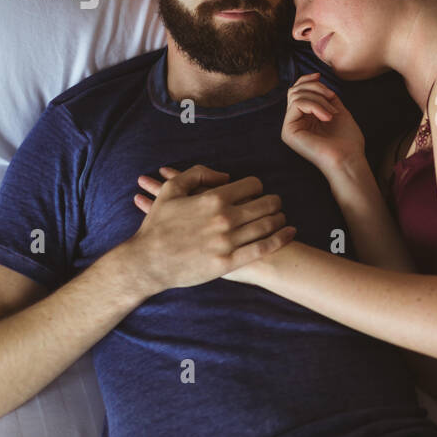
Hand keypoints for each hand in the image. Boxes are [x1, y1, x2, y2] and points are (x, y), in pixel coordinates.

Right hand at [129, 164, 295, 292]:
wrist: (147, 262)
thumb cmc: (158, 224)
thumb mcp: (171, 190)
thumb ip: (198, 174)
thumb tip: (226, 176)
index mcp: (213, 198)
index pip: (252, 185)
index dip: (258, 186)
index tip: (257, 191)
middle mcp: (224, 218)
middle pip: (266, 204)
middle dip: (274, 201)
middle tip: (276, 203)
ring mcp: (227, 242)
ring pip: (268, 225)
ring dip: (280, 219)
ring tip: (282, 218)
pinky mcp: (228, 262)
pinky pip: (263, 248)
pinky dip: (281, 239)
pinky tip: (290, 233)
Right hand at [282, 72, 366, 174]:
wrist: (349, 159)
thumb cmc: (347, 140)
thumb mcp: (336, 110)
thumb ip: (325, 96)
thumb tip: (316, 78)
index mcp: (304, 118)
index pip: (297, 91)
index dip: (307, 80)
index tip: (320, 76)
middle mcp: (294, 122)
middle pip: (294, 90)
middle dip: (316, 88)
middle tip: (332, 98)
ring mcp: (289, 127)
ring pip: (296, 95)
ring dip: (319, 99)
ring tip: (332, 112)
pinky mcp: (288, 131)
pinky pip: (297, 104)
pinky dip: (315, 105)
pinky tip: (327, 117)